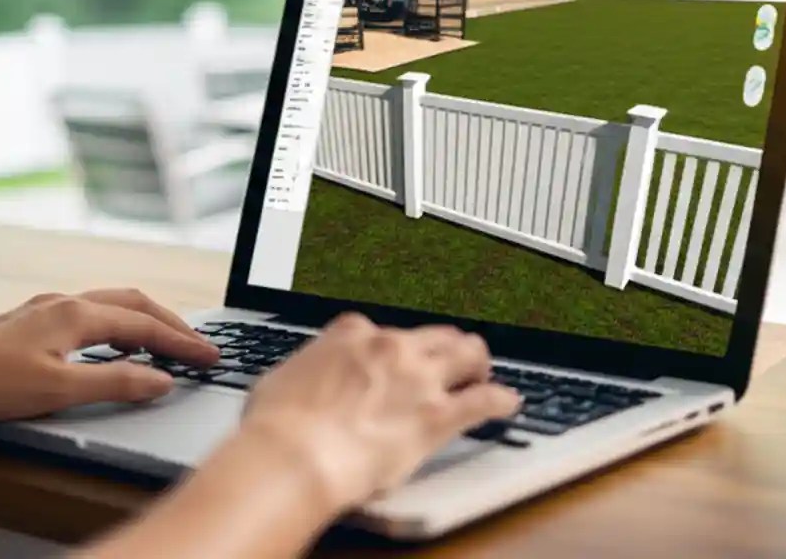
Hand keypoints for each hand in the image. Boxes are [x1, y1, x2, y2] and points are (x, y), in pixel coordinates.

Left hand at [0, 289, 218, 420]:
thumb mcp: (59, 390)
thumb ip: (115, 383)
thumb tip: (161, 380)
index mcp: (76, 314)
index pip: (145, 326)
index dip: (182, 343)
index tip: (210, 358)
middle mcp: (63, 303)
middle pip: (133, 303)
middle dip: (170, 322)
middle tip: (197, 346)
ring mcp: (43, 309)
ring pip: (108, 305)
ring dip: (143, 321)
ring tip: (164, 343)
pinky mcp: (27, 322)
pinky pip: (87, 313)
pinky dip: (115, 325)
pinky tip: (110, 346)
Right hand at [239, 313, 519, 510]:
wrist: (294, 455)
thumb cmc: (277, 425)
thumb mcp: (281, 381)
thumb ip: (305, 373)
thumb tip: (300, 384)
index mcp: (350, 335)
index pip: (379, 329)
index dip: (388, 345)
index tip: (391, 355)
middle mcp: (390, 347)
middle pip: (434, 334)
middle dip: (446, 346)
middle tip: (451, 360)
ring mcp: (419, 379)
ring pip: (468, 353)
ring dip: (478, 362)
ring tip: (482, 372)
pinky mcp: (438, 415)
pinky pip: (485, 400)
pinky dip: (501, 400)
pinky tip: (508, 403)